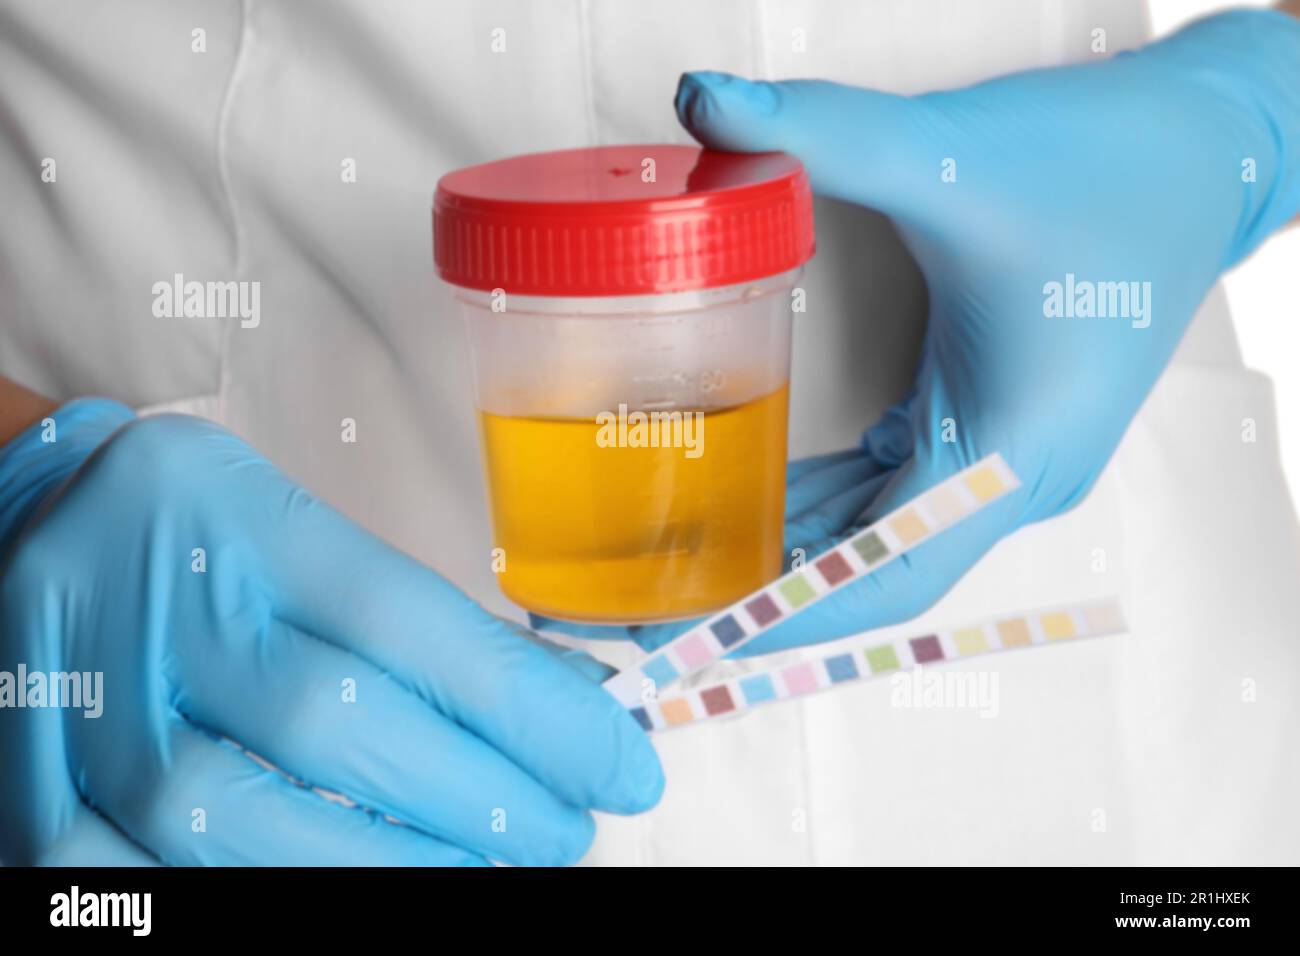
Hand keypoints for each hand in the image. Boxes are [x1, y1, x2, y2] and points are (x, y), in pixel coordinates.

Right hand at [0, 400, 661, 865]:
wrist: (27, 521)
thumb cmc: (200, 537)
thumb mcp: (305, 533)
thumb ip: (418, 623)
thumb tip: (565, 707)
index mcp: (246, 524)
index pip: (412, 623)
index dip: (529, 709)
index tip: (620, 765)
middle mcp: (163, 610)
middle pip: (338, 725)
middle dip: (477, 800)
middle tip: (563, 833)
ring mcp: (85, 705)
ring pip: (237, 820)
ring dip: (385, 866)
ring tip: (483, 871)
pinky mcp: (32, 783)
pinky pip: (136, 883)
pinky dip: (250, 897)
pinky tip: (344, 894)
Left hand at [538, 10, 1299, 654]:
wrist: (1204, 150)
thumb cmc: (1113, 166)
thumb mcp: (956, 158)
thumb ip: (824, 131)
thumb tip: (706, 104)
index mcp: (1013, 452)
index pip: (882, 578)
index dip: (782, 618)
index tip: (690, 638)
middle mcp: (1012, 477)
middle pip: (870, 572)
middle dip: (761, 595)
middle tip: (650, 602)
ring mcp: (1005, 458)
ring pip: (880, 537)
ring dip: (788, 551)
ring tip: (683, 562)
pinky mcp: (990, 426)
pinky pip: (894, 492)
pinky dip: (825, 502)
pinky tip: (758, 494)